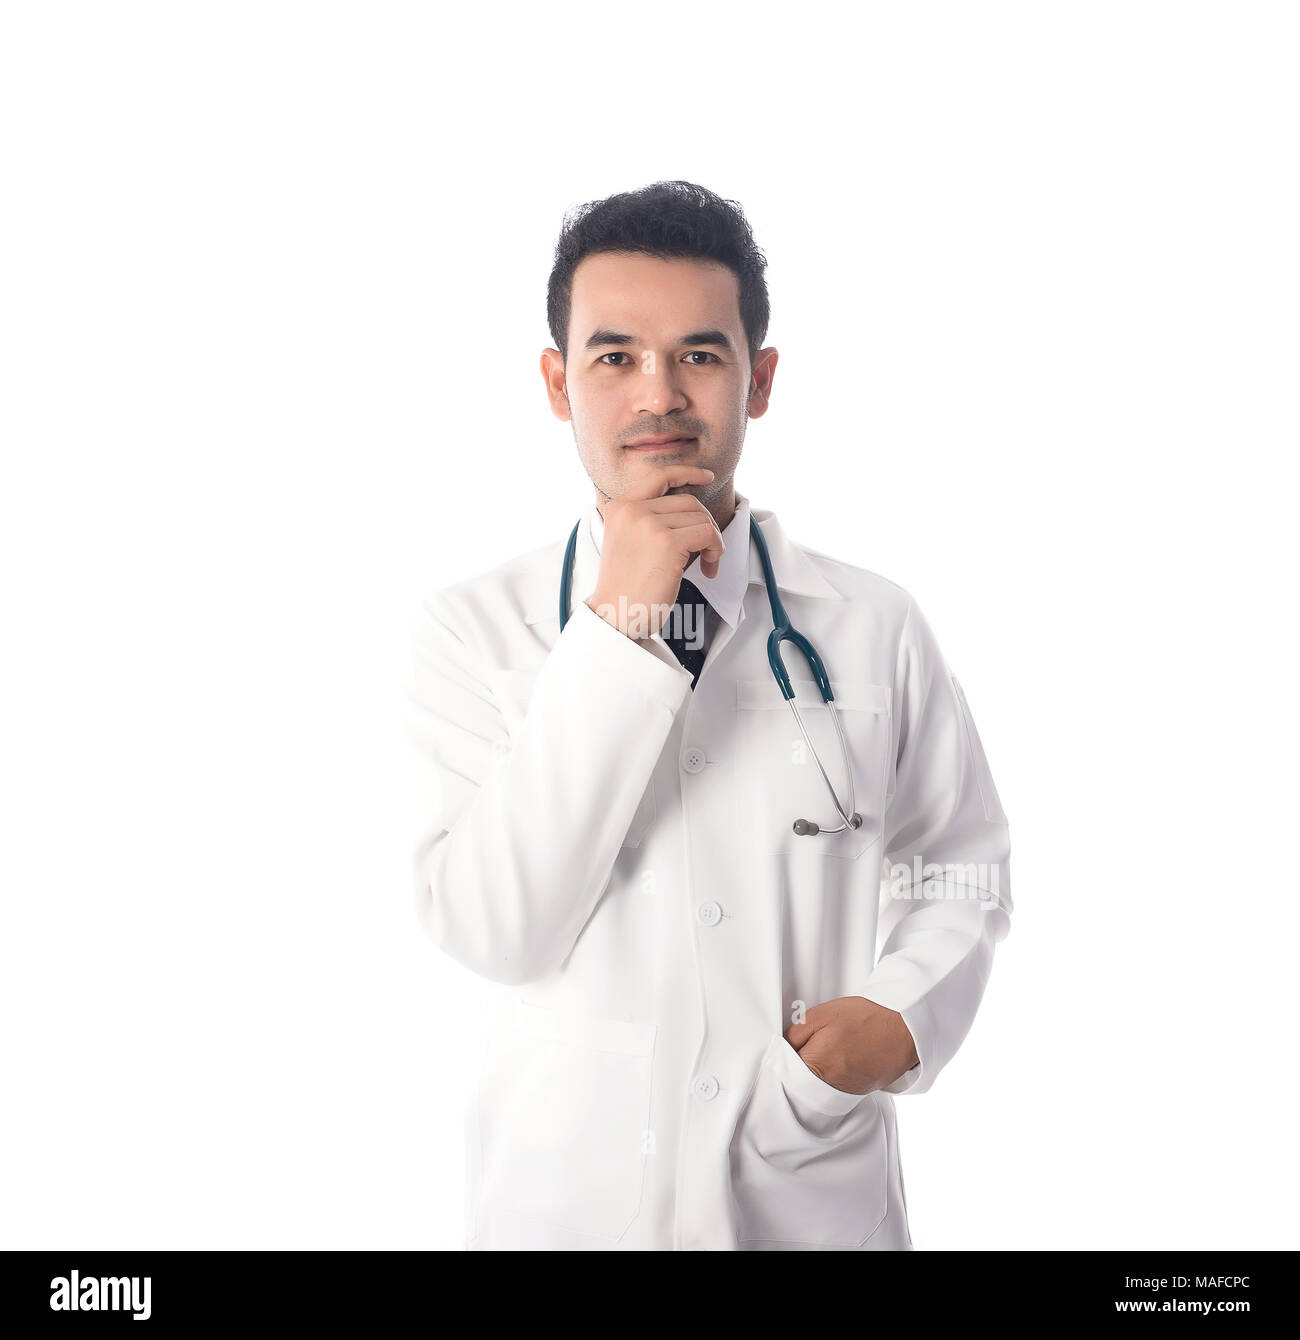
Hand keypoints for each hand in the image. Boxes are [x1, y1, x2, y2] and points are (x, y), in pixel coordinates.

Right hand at [585, 465, 723, 640]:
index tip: (706, 476)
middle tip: (707, 552)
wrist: (615, 616)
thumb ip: (648, 520)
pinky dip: (715, 551)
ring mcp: (649, 524)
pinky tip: (708, 569)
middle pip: (688, 501)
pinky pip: (708, 534)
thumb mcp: (628, 541)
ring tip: (706, 564)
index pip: (659, 475)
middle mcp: (632, 510)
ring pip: (701, 518)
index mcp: (620, 507)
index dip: (687, 472)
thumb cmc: (626, 587)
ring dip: (713, 542)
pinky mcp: (667, 543)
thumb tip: (692, 511)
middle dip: (705, 524)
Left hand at [784, 996, 918, 1094]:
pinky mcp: (857, 1094)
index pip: (783, 1073)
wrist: (904, 1030)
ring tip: (822, 1052)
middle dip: (794, 1069)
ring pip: (814, 1090)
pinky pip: (832, 1091)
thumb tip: (780, 1048)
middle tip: (802, 1049)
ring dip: (811, 1075)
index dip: (781, 1059)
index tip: (783, 1049)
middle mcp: (828, 1088)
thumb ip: (794, 1035)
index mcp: (815, 1066)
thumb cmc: (864, 1019)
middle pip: (797, 1086)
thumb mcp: (820, 1015)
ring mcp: (844, 1094)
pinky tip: (836, 1060)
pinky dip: (829, 1078)